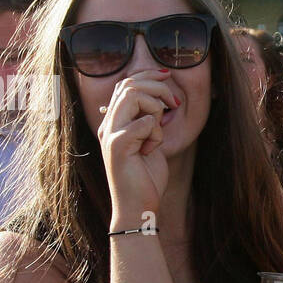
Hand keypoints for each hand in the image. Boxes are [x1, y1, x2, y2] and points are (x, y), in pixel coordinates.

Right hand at [97, 68, 178, 219]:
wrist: (138, 207)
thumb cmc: (146, 178)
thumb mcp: (150, 142)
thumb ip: (150, 120)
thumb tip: (159, 97)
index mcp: (114, 122)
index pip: (125, 83)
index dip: (148, 75)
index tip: (168, 77)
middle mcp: (108, 124)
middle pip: (129, 84)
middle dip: (158, 87)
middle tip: (174, 105)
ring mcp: (110, 134)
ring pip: (134, 96)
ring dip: (156, 109)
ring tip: (158, 130)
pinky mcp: (118, 145)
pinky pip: (145, 122)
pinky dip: (156, 133)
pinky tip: (152, 149)